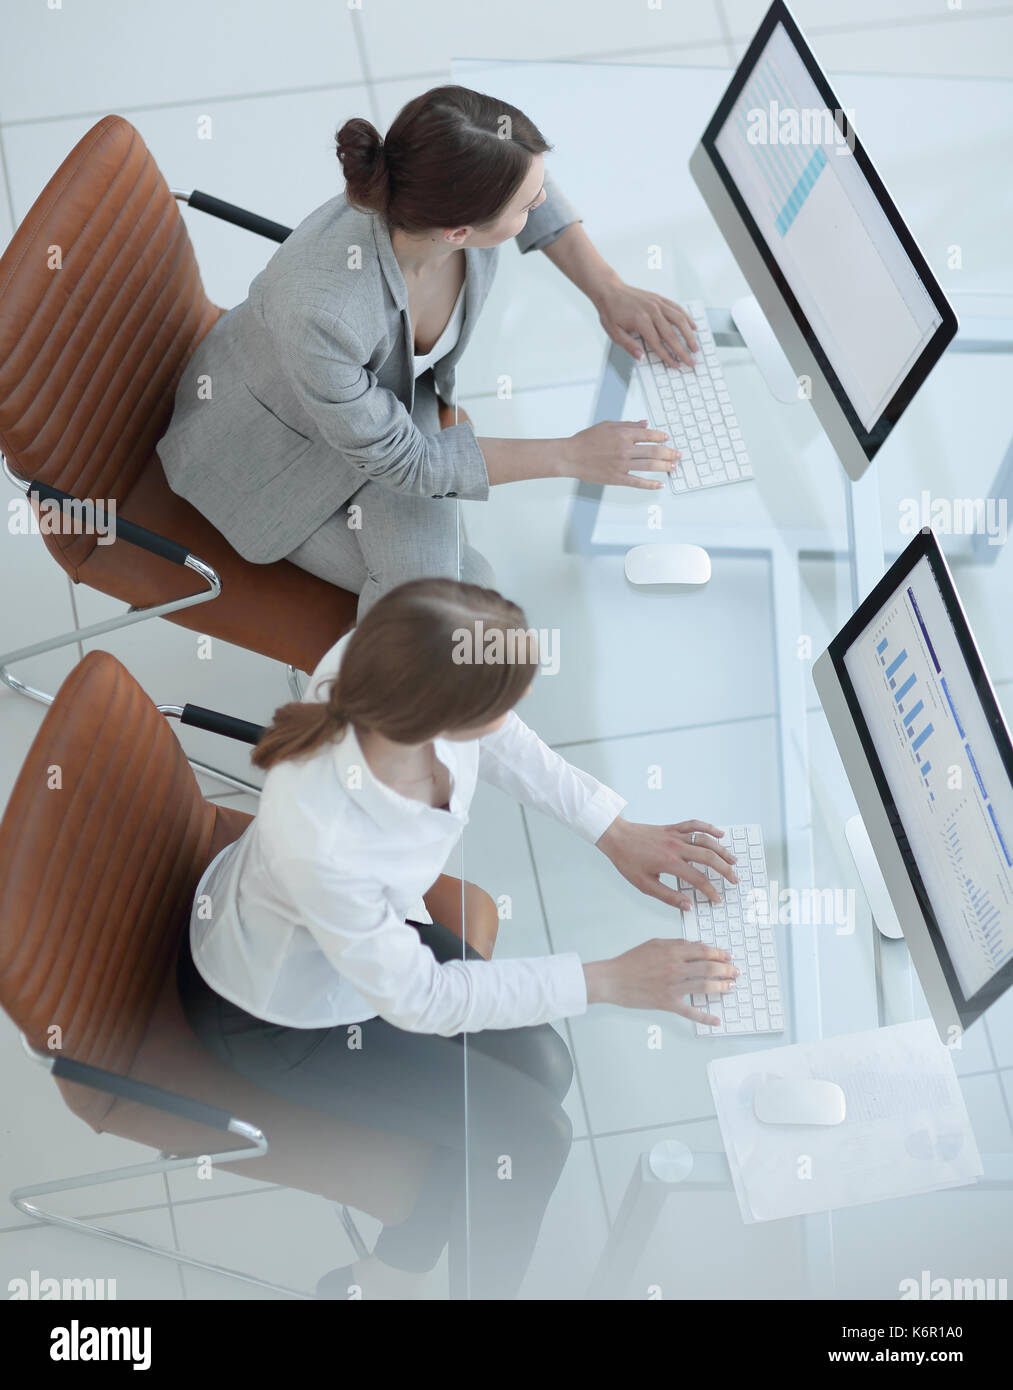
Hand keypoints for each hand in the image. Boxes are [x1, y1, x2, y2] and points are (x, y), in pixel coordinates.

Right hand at [561, 419, 678, 490]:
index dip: (660, 436)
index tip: (667, 438)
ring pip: (649, 466)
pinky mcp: (616, 478)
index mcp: (623, 434)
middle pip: (653, 451)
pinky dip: (649, 484)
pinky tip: (659, 484)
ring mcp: (621, 465)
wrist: (570, 456)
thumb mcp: (607, 425)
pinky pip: (637, 482)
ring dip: (664, 466)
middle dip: (669, 452)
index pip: (648, 435)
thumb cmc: (586, 440)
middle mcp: (624, 449)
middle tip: (678, 454)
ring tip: (673, 467)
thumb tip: (645, 423)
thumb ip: (628, 425)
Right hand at [583, 938, 738, 1025]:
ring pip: (704, 987)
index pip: (703, 950)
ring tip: (731, 987)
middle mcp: (675, 967)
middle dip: (726, 969)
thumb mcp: (654, 944)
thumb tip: (698, 946)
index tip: (728, 956)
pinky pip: (690, 1012)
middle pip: (708, 968)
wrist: (613, 979)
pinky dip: (705, 1017)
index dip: (719, 953)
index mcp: (672, 950)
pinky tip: (716, 1020)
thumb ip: (677, 944)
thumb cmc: (631, 960)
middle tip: (736, 972)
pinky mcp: (667, 1003)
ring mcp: (672, 986)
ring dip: (722, 987)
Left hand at [594, 280, 699, 369]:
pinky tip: (693, 326)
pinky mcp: (660, 298)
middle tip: (691, 361)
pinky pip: (677, 308)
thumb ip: (628, 345)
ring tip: (695, 346)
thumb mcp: (613, 332)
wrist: (610, 290)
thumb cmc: (611, 311)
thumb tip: (640, 357)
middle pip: (671, 334)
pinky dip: (686, 318)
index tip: (675, 365)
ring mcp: (657, 303)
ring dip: (689, 334)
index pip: (657, 343)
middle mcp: (652, 311)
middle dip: (683, 350)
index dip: (667, 356)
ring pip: (679, 320)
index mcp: (640, 320)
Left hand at [596, 817, 737, 907]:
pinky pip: (694, 825)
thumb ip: (668, 896)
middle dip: (725, 870)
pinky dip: (709, 828)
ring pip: (706, 840)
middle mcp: (676, 847)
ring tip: (734, 860)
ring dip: (722, 850)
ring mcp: (675, 835)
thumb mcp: (644, 885)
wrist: (616, 837)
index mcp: (669, 863)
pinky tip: (720, 834)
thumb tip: (687, 905)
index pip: (698, 879)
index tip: (717, 899)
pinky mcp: (672, 827)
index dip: (710, 891)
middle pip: (708, 858)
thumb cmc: (628, 861)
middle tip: (734, 880)